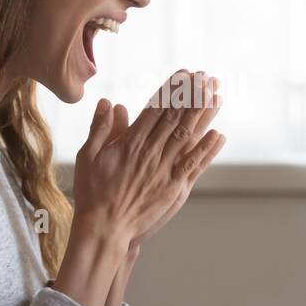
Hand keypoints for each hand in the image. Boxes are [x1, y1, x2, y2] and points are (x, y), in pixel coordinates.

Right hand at [72, 69, 225, 246]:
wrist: (105, 230)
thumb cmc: (92, 193)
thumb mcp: (87, 157)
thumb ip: (100, 129)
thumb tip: (109, 103)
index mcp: (130, 143)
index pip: (155, 109)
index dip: (172, 90)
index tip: (184, 75)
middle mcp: (151, 153)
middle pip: (176, 118)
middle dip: (193, 96)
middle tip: (207, 78)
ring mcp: (165, 171)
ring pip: (188, 137)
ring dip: (204, 116)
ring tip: (216, 96)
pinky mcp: (175, 189)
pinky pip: (195, 165)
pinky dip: (208, 150)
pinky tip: (219, 135)